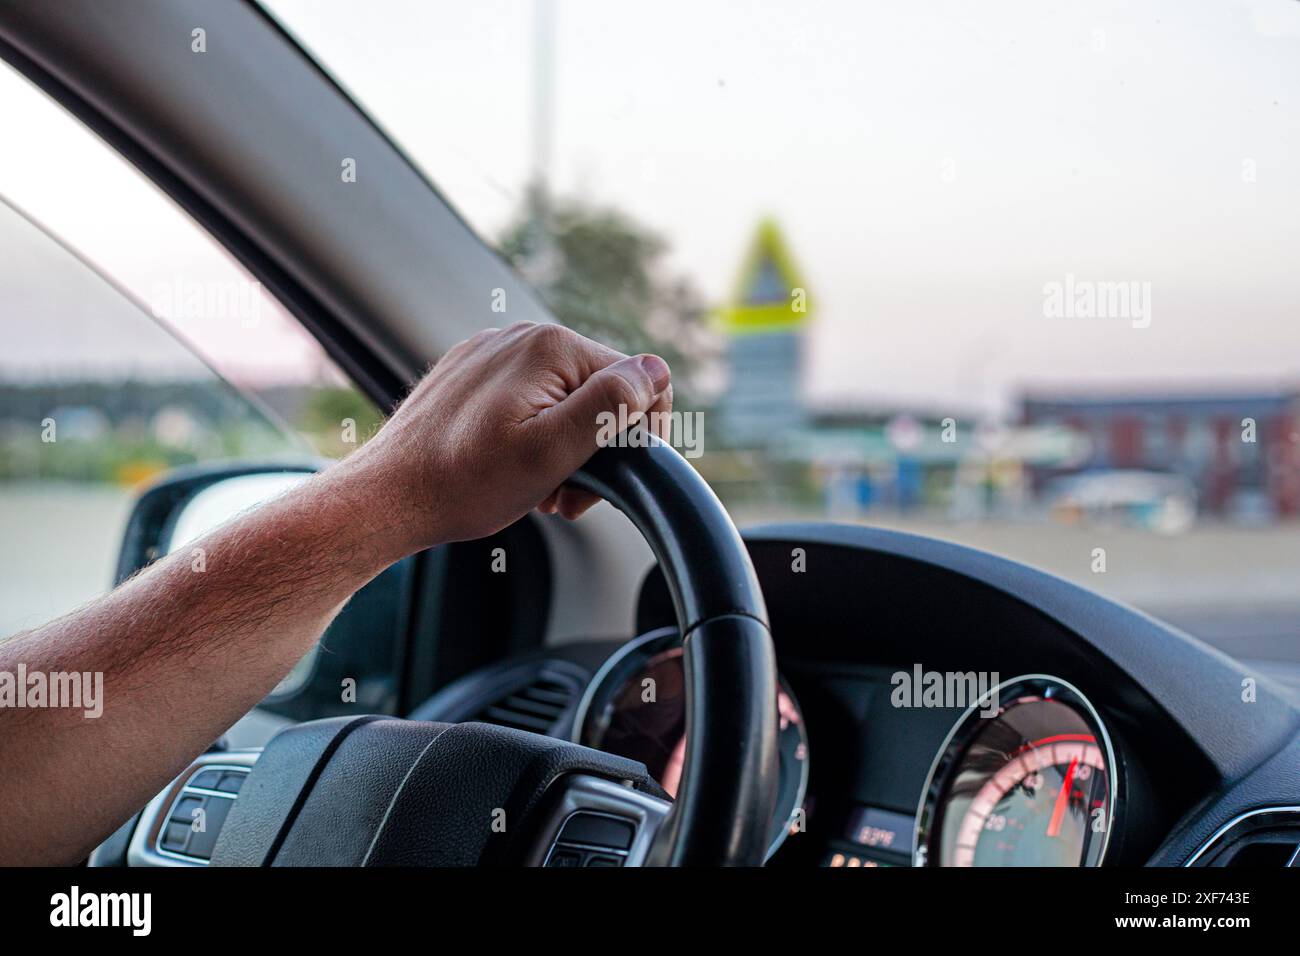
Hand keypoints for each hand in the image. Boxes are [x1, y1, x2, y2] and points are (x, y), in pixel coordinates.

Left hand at [339, 322, 672, 551]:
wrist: (390, 496)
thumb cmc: (466, 483)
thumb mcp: (552, 452)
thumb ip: (609, 405)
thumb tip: (654, 371)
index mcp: (551, 347)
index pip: (638, 380)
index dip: (638, 435)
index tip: (611, 478)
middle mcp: (523, 336)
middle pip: (600, 389)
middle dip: (598, 444)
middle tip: (568, 495)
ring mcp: (493, 352)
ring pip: (565, 396)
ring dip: (567, 445)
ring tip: (539, 487)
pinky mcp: (473, 373)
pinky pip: (528, 397)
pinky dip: (533, 434)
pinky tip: (512, 468)